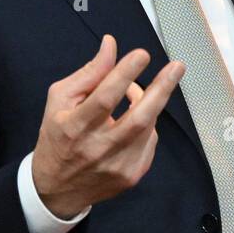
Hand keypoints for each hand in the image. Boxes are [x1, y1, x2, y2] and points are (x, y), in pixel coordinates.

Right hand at [31, 34, 183, 218]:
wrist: (56, 188)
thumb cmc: (57, 136)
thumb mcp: (61, 100)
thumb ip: (89, 73)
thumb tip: (111, 45)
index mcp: (74, 127)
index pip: (104, 98)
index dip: (125, 74)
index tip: (142, 54)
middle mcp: (97, 149)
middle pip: (138, 119)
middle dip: (161, 89)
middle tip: (177, 67)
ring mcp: (117, 166)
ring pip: (148, 128)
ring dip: (152, 103)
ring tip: (145, 90)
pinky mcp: (131, 176)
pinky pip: (150, 142)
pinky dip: (148, 125)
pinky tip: (136, 119)